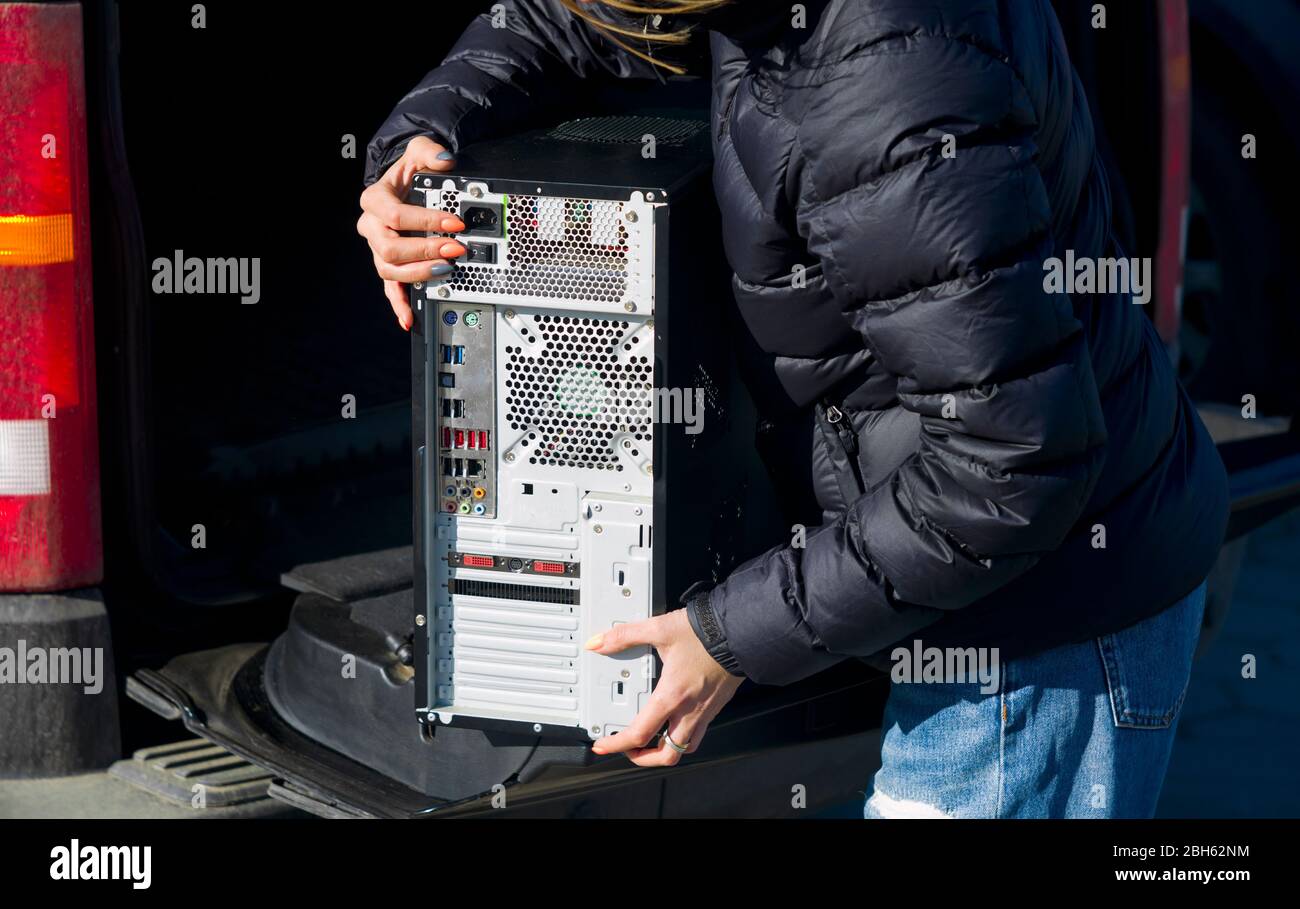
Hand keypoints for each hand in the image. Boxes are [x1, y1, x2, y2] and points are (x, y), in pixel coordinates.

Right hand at [357, 136, 467, 330]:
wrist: (403, 187)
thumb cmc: (409, 173)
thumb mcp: (418, 153)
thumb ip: (429, 151)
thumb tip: (444, 160)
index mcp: (374, 200)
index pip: (395, 215)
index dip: (426, 221)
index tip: (454, 224)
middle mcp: (372, 227)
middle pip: (391, 248)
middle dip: (425, 251)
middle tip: (455, 249)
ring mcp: (380, 249)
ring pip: (390, 270)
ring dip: (419, 274)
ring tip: (447, 270)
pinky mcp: (390, 265)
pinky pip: (390, 289)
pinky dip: (399, 304)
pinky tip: (409, 318)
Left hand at [586, 609, 743, 766]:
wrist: (741, 632)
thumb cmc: (706, 633)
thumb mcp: (660, 629)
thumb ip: (626, 636)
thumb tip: (600, 642)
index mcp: (672, 695)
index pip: (639, 734)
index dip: (616, 745)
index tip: (604, 745)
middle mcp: (689, 710)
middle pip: (667, 755)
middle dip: (643, 758)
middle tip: (630, 749)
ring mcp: (705, 711)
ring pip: (685, 747)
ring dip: (666, 751)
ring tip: (652, 741)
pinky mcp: (715, 705)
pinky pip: (699, 732)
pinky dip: (683, 734)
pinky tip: (676, 718)